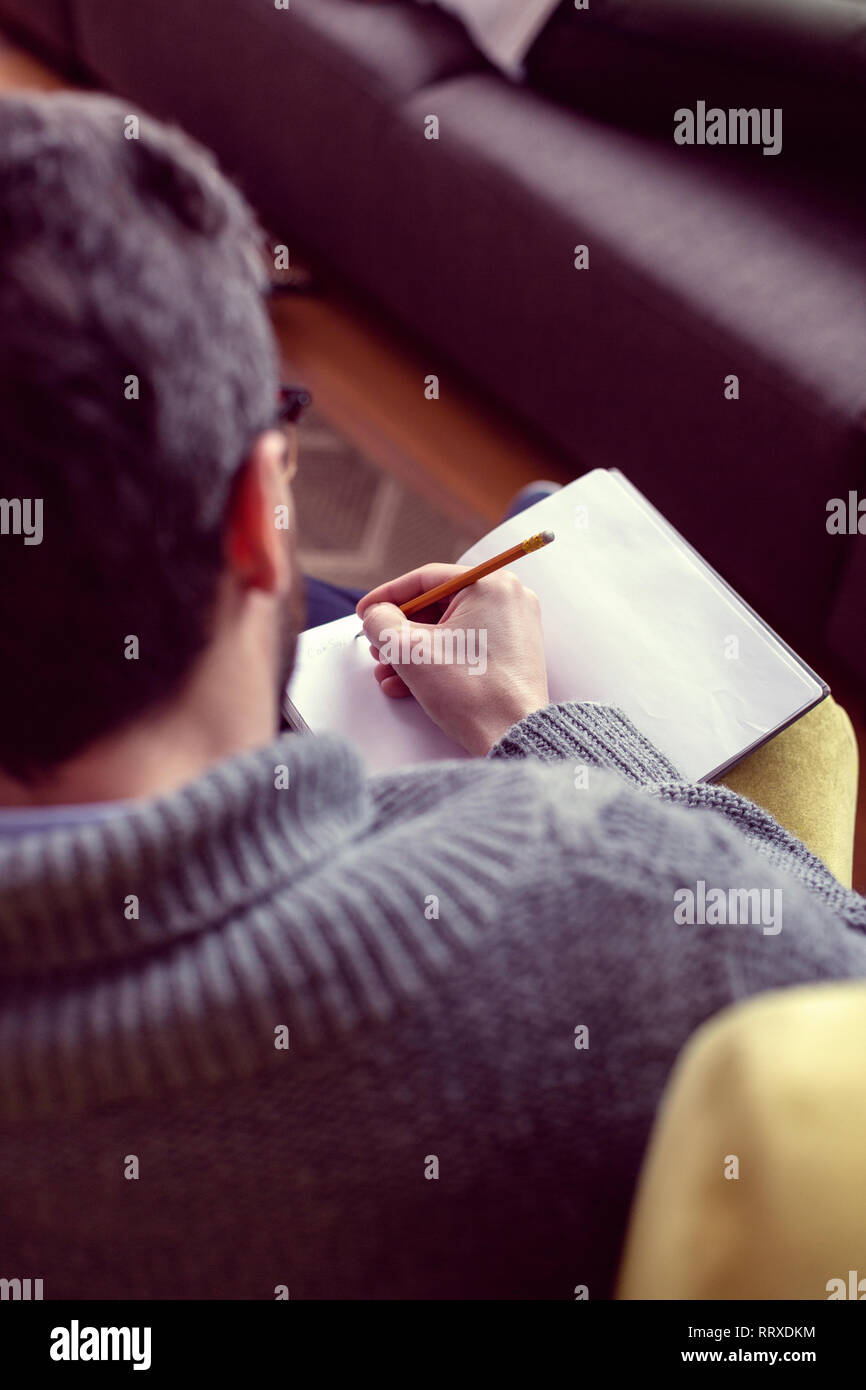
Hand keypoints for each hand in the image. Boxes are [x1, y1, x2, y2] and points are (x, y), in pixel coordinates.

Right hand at [356, 563, 549, 755]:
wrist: (511, 736)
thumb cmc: (470, 691)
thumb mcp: (410, 650)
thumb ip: (381, 621)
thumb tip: (377, 614)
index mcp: (490, 585)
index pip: (426, 580)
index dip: (387, 596)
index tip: (364, 612)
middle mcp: (508, 599)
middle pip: (437, 606)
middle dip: (399, 632)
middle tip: (377, 649)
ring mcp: (513, 627)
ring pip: (448, 630)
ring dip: (412, 651)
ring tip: (387, 673)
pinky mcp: (512, 653)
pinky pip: (465, 648)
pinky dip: (436, 661)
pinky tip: (406, 684)